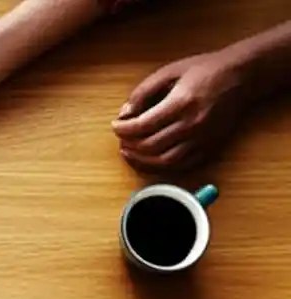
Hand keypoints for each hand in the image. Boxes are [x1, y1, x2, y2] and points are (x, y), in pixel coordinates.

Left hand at [112, 50, 251, 171]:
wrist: (242, 77)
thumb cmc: (205, 71)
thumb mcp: (170, 72)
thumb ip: (143, 92)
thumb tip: (124, 114)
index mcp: (181, 103)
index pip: (142, 126)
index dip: (123, 129)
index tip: (116, 126)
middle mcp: (193, 125)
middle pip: (150, 146)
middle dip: (129, 145)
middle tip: (121, 139)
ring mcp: (203, 139)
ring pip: (164, 161)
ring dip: (141, 161)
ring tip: (129, 152)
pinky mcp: (210, 148)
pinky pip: (181, 166)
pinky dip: (161, 167)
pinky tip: (149, 160)